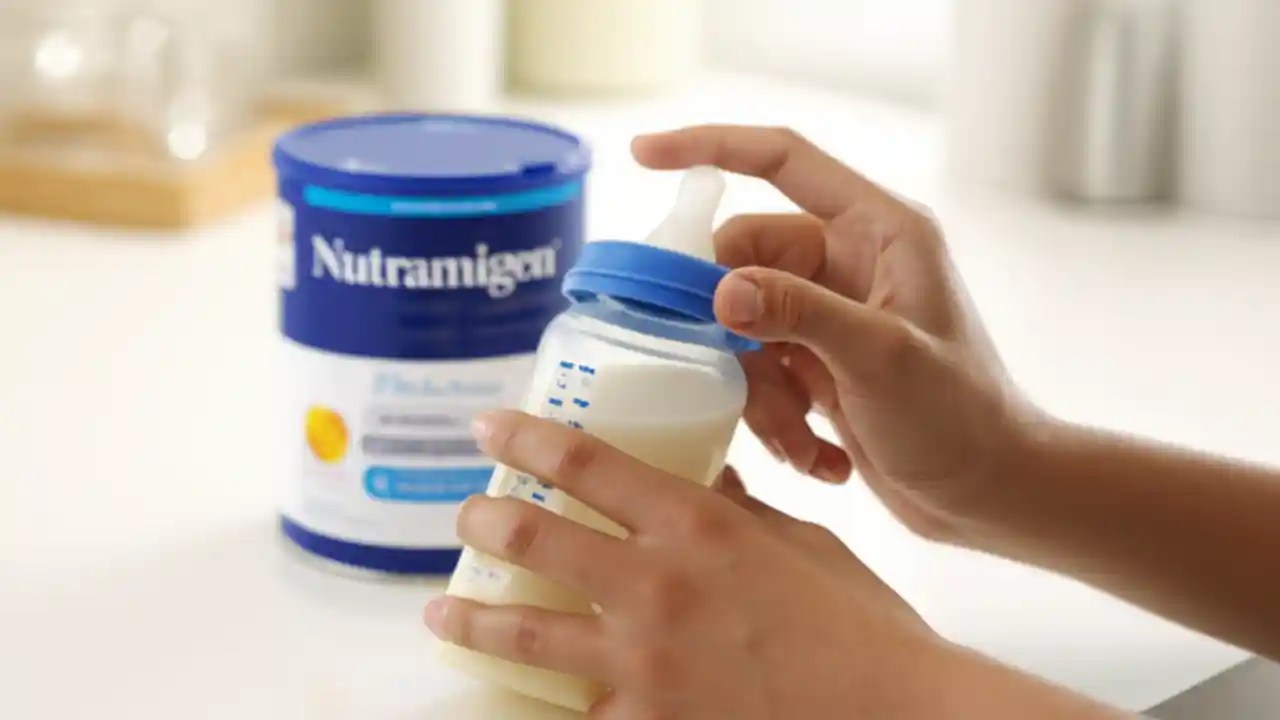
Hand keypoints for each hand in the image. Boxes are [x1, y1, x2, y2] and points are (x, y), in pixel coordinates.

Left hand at [425, 410, 942, 719]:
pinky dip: (550, 702)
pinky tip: (519, 700)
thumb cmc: (860, 625)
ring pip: (523, 634)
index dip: (523, 439)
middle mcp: (653, 585)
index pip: (583, 464)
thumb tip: (708, 483)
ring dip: (470, 619)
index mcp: (694, 524)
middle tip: (466, 516)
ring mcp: (642, 661)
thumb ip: (742, 511)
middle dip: (483, 522)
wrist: (895, 715)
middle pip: (533, 539)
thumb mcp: (801, 544)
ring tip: (440, 613)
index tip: (488, 426)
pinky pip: (577, 712)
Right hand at [633, 126, 1043, 543]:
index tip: (643, 153)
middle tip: (738, 376)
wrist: (989, 494)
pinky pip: (756, 373)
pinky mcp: (815, 364)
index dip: (710, 146)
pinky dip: (773, 418)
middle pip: (741, 258)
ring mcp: (827, 315)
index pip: (782, 160)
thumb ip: (802, 315)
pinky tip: (817, 455)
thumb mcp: (882, 359)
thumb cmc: (963, 418)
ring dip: (757, 390)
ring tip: (798, 438)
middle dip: (732, 327)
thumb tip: (720, 289)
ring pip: (741, 326)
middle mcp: (847, 262)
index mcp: (876, 231)